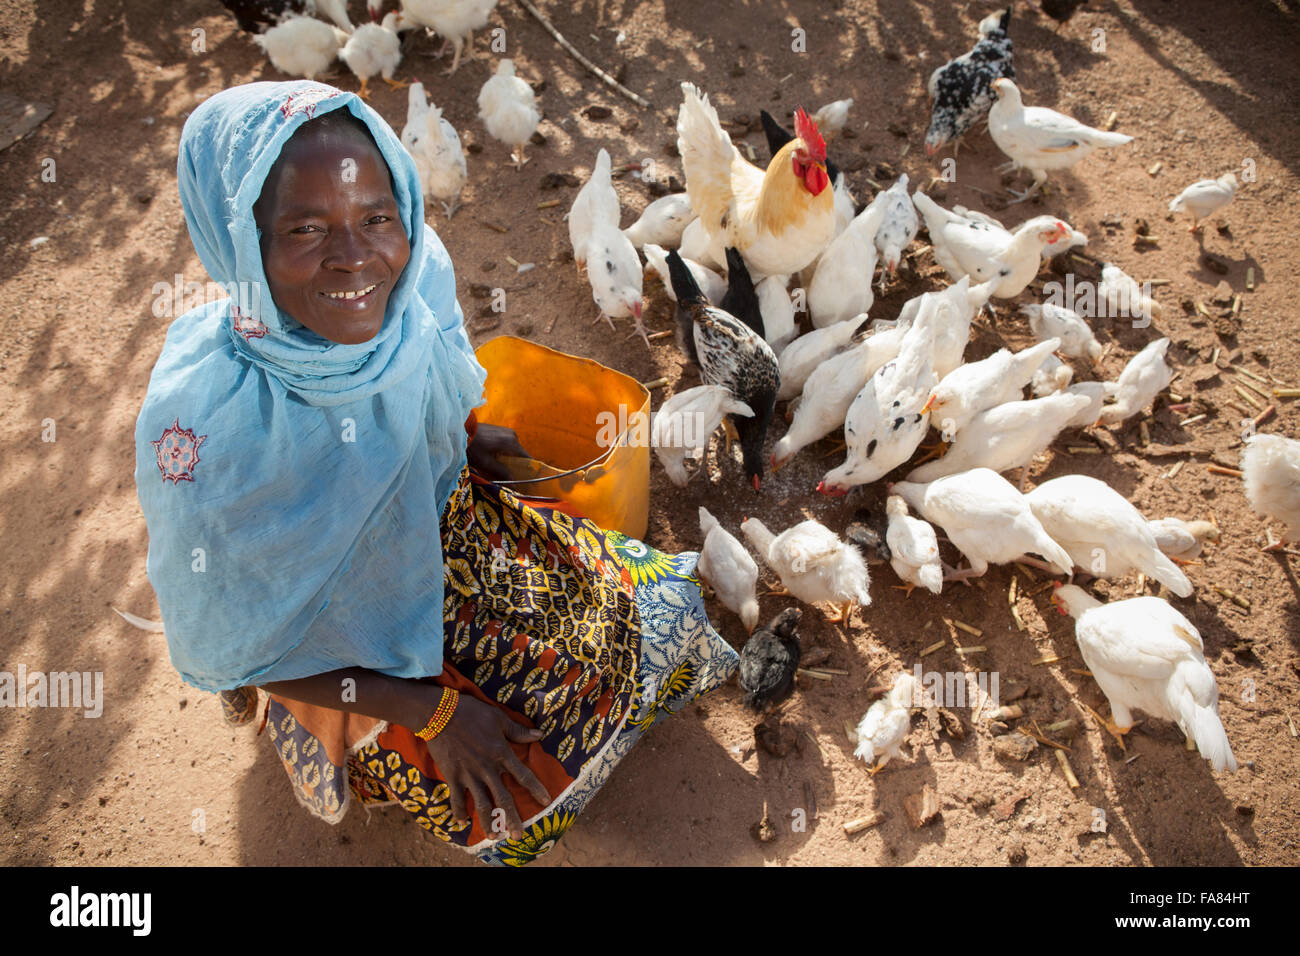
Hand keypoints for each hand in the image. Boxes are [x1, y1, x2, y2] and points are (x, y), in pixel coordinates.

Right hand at [424, 694, 549, 839]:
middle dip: (512, 818)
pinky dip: (459, 811)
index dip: (536, 789)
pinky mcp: (453, 776)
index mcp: (502, 753)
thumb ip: (518, 731)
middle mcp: (488, 768)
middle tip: (518, 836)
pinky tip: (462, 823)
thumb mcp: (498, 718)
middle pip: (503, 798)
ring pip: (482, 803)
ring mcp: (470, 774)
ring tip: (494, 836)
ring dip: (488, 821)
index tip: (546, 802)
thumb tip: (540, 734)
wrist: (440, 714)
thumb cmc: (472, 713)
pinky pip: (457, 798)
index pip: (523, 775)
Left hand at [467, 423, 529, 481]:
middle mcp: (513, 435)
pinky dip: (503, 452)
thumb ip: (502, 473)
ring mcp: (506, 431)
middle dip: (515, 465)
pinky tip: (494, 458)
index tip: (525, 481)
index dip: (527, 471)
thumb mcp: (486, 463)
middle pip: (520, 454)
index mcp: (512, 443)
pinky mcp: (500, 429)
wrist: (458, 431)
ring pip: (513, 449)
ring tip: (499, 468)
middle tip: (508, 477)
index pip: (527, 459)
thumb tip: (515, 485)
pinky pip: (507, 444)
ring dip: (508, 459)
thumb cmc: (472, 447)